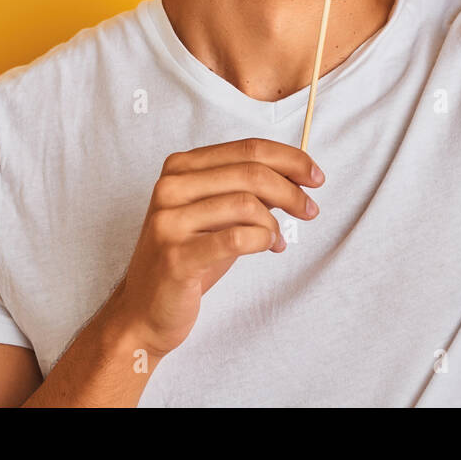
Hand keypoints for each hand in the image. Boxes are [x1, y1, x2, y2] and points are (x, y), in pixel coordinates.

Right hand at [107, 137, 324, 358]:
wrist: (144, 310)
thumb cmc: (188, 258)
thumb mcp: (217, 215)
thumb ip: (248, 190)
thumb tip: (297, 175)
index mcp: (180, 167)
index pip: (247, 149)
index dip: (289, 159)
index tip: (315, 176)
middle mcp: (170, 187)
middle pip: (250, 172)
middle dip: (291, 190)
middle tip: (311, 209)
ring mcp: (168, 221)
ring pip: (245, 203)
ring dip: (274, 221)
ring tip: (279, 239)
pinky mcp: (175, 256)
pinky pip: (235, 239)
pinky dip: (262, 239)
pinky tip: (269, 246)